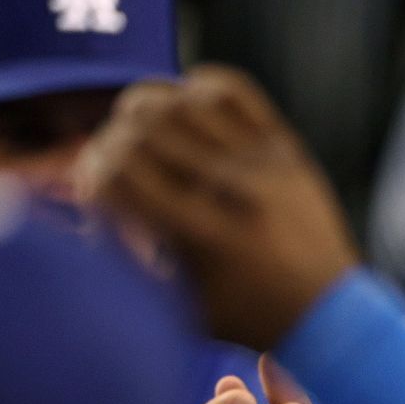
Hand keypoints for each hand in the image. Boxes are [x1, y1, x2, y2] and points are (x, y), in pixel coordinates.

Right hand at [75, 65, 360, 348]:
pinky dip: (195, 88)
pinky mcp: (286, 148)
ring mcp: (266, 164)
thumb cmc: (240, 315)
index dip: (90, 174)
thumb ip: (126, 260)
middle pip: (143, 127)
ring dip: (144, 109)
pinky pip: (232, 89)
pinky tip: (184, 110)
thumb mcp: (175, 306)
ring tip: (142, 134)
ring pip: (180, 98)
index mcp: (206, 235)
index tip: (94, 188)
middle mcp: (237, 192)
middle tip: (116, 161)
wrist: (329, 313)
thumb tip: (76, 206)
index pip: (120, 173)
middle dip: (111, 140)